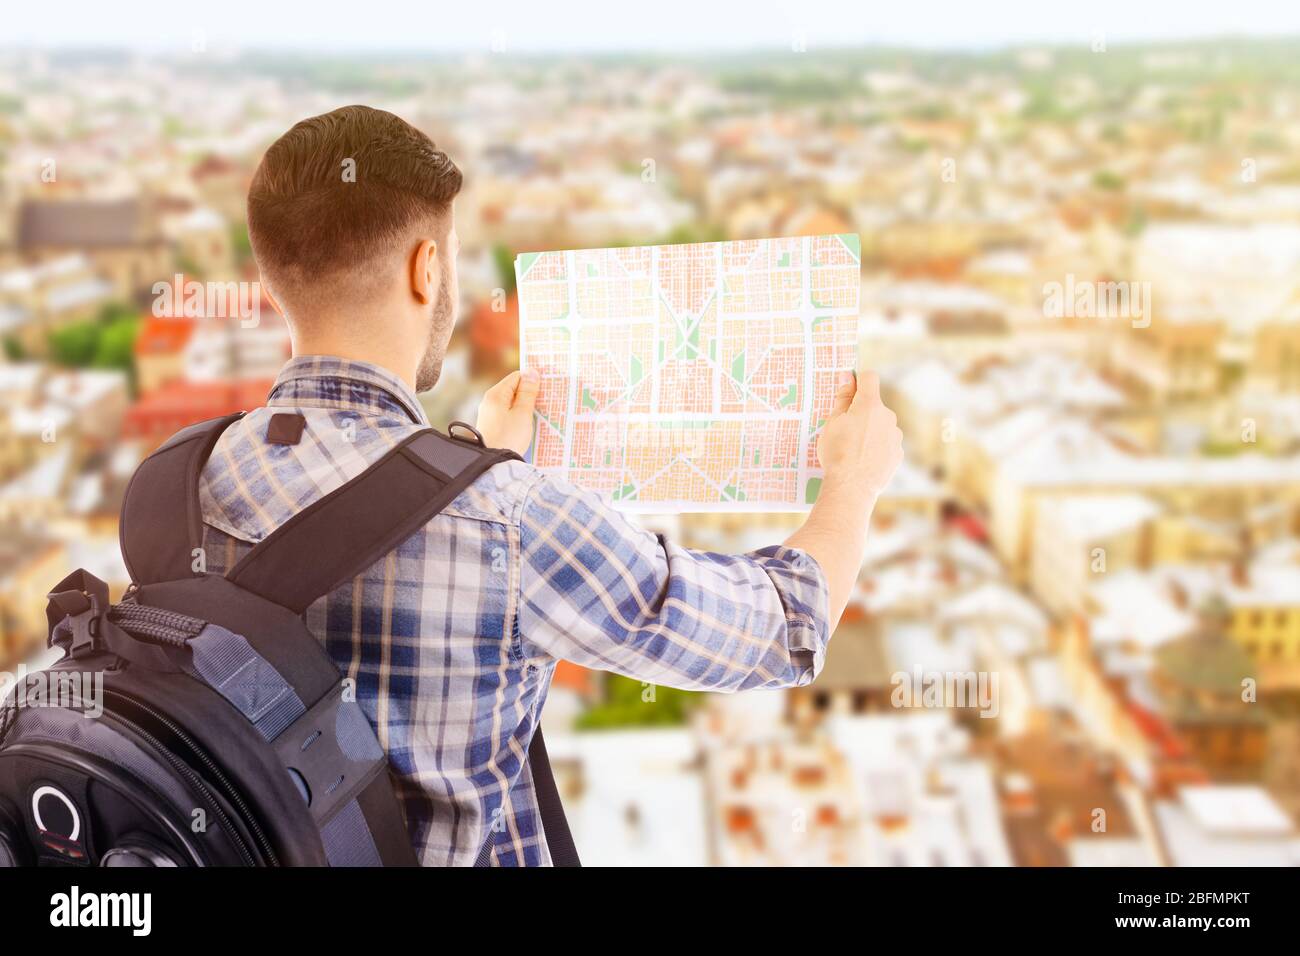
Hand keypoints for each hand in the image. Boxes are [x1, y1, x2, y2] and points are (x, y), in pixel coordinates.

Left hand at [476, 368, 540, 455]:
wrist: (492, 464)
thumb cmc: (508, 438)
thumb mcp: (522, 413)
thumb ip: (527, 392)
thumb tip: (531, 372)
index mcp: (496, 395)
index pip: (516, 377)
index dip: (532, 380)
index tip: (546, 388)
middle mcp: (490, 401)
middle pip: (513, 389)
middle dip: (529, 394)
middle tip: (546, 402)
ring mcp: (490, 414)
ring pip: (512, 403)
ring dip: (526, 406)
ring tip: (539, 414)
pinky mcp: (492, 425)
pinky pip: (508, 414)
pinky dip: (519, 416)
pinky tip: (528, 423)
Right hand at [816, 370, 903, 496]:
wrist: (851, 487)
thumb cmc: (837, 452)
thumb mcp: (833, 423)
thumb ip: (843, 398)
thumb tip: (848, 378)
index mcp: (870, 405)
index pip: (869, 378)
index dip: (857, 381)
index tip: (848, 390)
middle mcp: (887, 416)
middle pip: (874, 405)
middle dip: (861, 412)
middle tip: (844, 431)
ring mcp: (895, 435)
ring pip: (880, 425)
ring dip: (869, 430)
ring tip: (853, 450)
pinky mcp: (898, 453)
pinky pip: (886, 443)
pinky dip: (876, 447)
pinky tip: (863, 460)